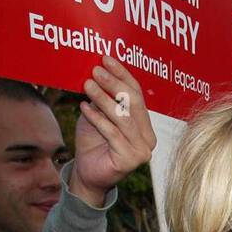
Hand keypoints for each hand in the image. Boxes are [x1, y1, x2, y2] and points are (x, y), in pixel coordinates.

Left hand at [70, 56, 155, 207]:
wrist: (88, 173)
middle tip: (95, 71)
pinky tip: (83, 107)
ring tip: (87, 85)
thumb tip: (98, 69)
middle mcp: (148, 138)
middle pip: (133, 103)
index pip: (137, 94)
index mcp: (145, 125)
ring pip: (123, 117)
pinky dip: (97, 118)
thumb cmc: (94, 142)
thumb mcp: (99, 113)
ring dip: (104, 98)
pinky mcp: (129, 161)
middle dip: (114, 84)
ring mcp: (141, 151)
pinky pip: (112, 133)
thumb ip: (105, 97)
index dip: (123, 74)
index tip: (106, 58)